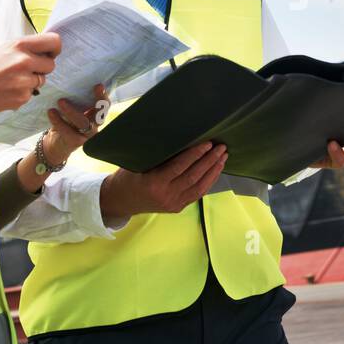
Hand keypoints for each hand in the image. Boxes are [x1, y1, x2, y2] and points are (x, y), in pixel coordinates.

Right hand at [0, 33, 61, 117]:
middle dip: (41, 69)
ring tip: (9, 81)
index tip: (50, 53)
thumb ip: (24, 49)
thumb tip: (45, 50)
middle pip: (51, 65)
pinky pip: (31, 94)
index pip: (54, 41)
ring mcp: (24, 81)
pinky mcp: (22, 97)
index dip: (54, 49)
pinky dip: (22, 94)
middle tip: (24, 71)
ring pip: (41, 81)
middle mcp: (24, 61)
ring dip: (30, 82)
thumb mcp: (2, 50)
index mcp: (19, 45)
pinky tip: (5, 91)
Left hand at [44, 83, 109, 163]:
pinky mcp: (76, 142)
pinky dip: (58, 121)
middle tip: (89, 90)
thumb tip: (67, 78)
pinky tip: (51, 112)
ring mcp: (87, 135)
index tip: (98, 85)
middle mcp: (95, 124)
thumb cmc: (64, 120)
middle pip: (100, 113)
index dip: (103, 96)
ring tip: (60, 101)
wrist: (55, 143)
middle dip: (98, 100)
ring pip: (83, 122)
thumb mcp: (71, 107)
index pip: (104, 104)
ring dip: (71, 111)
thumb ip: (74, 97)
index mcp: (95, 113)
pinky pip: (69, 131)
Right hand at [100, 142, 228, 218]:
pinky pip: (197, 194)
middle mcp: (166, 195)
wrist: (121, 201)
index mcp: (154, 183)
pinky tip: (215, 170)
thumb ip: (157, 155)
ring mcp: (173, 204)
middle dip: (209, 161)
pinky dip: (208, 181)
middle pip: (194, 176)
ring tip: (223, 157)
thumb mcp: (137, 163)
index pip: (180, 167)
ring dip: (213, 171)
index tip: (207, 143)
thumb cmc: (127, 177)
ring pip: (199, 187)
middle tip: (221, 147)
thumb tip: (178, 136)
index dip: (195, 155)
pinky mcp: (178, 208)